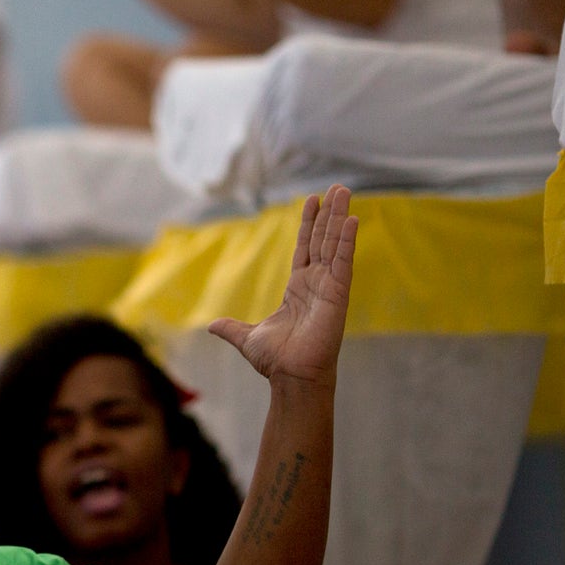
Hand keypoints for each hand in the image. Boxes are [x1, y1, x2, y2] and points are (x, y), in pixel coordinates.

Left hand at [209, 184, 356, 387]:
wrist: (290, 376)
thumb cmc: (275, 360)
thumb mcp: (247, 337)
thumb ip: (232, 327)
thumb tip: (212, 326)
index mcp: (298, 288)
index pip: (305, 248)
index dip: (309, 225)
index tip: (312, 201)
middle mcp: (316, 283)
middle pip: (323, 240)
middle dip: (329, 213)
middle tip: (337, 188)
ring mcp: (329, 287)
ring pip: (335, 244)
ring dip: (340, 217)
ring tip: (344, 191)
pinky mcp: (338, 294)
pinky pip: (344, 261)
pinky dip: (347, 240)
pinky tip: (352, 219)